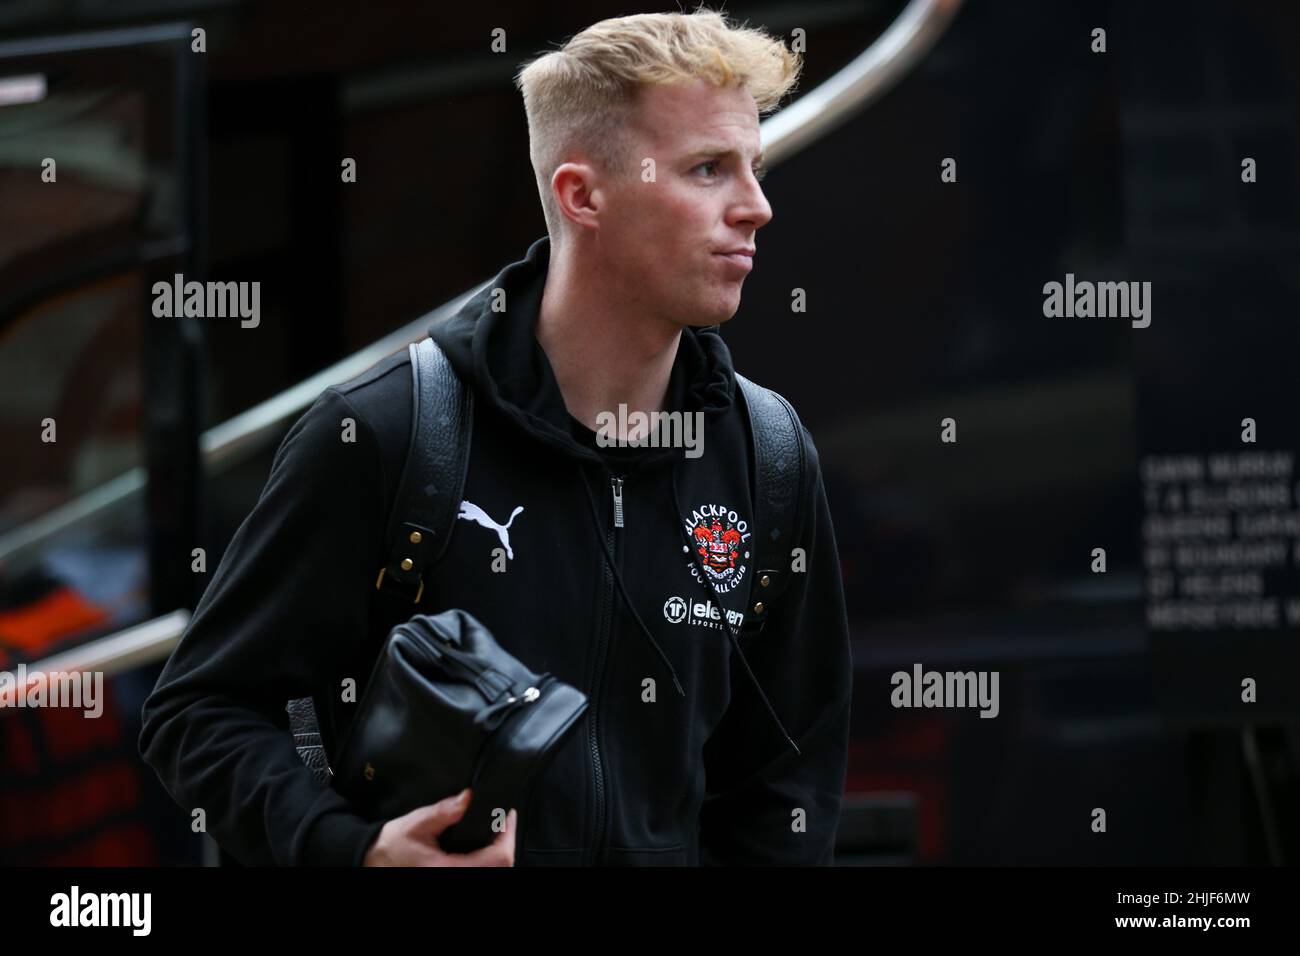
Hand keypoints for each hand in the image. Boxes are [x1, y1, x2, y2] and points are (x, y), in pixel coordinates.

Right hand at [362, 788, 516, 865]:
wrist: (376, 860)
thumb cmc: (394, 844)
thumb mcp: (417, 823)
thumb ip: (444, 811)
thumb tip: (468, 797)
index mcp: (448, 869)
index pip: (497, 859)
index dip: (508, 837)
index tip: (508, 816)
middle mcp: (454, 877)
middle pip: (502, 867)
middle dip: (507, 843)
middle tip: (505, 821)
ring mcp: (455, 878)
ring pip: (495, 871)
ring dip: (501, 854)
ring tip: (499, 831)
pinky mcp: (454, 876)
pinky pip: (482, 872)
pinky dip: (490, 860)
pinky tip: (488, 846)